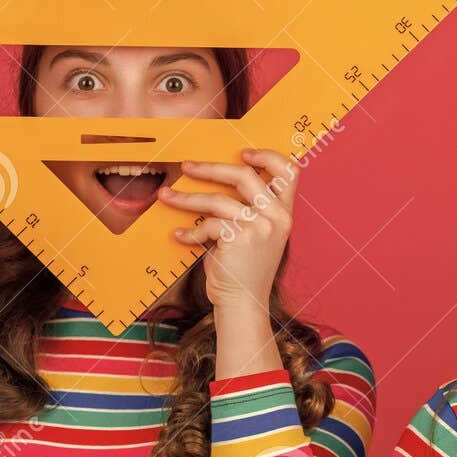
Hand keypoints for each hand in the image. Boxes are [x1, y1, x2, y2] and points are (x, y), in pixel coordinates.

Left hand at [159, 147, 297, 312]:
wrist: (242, 304)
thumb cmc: (242, 270)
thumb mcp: (255, 235)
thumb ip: (248, 209)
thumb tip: (217, 177)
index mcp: (284, 214)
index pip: (289, 172)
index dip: (267, 156)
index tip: (244, 153)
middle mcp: (277, 218)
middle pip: (244, 176)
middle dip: (211, 168)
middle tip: (188, 167)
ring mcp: (260, 227)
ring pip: (217, 200)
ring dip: (187, 198)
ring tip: (167, 197)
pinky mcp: (240, 239)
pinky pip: (208, 224)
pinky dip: (190, 232)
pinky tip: (180, 237)